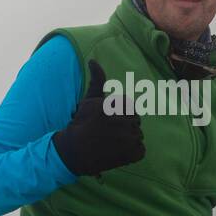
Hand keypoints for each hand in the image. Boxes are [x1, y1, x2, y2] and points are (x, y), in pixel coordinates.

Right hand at [52, 59, 144, 178]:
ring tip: (112, 144)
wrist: (73, 151)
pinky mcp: (131, 154)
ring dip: (128, 140)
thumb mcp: (88, 100)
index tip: (108, 122)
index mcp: (117, 106)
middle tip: (110, 134)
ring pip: (138, 136)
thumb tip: (93, 61)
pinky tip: (118, 153)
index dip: (120, 115)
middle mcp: (124, 120)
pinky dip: (132, 153)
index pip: (130, 108)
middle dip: (125, 127)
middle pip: (136, 121)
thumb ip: (97, 80)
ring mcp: (129, 138)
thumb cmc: (81, 124)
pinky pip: (141, 150)